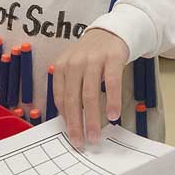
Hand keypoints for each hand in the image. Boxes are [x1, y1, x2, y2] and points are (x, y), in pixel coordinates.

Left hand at [52, 29, 128, 148]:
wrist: (112, 32)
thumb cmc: (92, 56)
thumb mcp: (76, 68)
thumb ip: (71, 89)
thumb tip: (70, 120)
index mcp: (62, 66)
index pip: (61, 97)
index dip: (65, 119)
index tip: (71, 136)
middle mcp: (75, 62)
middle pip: (73, 98)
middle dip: (76, 124)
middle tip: (80, 142)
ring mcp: (94, 59)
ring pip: (90, 93)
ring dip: (92, 117)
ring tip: (95, 135)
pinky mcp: (112, 58)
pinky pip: (112, 83)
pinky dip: (112, 101)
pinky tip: (113, 115)